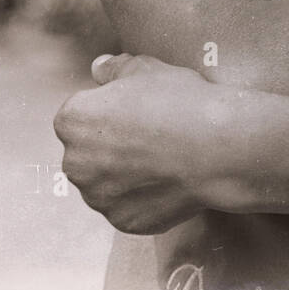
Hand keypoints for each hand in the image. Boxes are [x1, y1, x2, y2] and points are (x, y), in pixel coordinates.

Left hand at [53, 54, 256, 234]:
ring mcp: (98, 197)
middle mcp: (75, 163)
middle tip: (148, 134)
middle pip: (88, 152)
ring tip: (160, 158)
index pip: (79, 116)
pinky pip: (127, 207)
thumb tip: (99, 68)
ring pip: (105, 183)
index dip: (109, 111)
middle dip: (110, 145)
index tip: (133, 111)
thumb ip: (113, 68)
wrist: (215, 147)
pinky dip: (142, 198)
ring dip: (123, 174)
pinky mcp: (122, 222)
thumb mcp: (145, 68)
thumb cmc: (179, 102)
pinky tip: (166, 179)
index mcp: (73, 121)